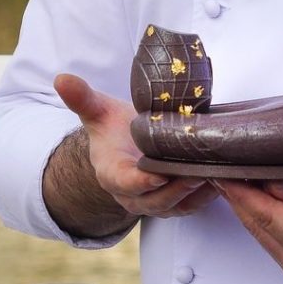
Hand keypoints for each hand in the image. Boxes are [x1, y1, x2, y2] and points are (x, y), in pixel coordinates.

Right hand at [53, 73, 218, 220]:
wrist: (121, 148)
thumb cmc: (111, 129)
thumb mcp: (96, 112)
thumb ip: (81, 98)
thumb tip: (61, 78)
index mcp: (112, 173)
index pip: (126, 182)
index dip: (142, 180)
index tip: (159, 172)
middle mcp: (132, 194)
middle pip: (156, 198)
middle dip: (177, 187)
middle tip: (197, 170)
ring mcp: (154, 201)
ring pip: (177, 205)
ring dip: (196, 192)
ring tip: (214, 173)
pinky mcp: (173, 201)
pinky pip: (191, 205)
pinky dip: (206, 195)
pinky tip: (221, 176)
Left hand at [215, 173, 282, 283]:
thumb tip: (270, 181)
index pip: (267, 217)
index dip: (242, 194)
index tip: (224, 174)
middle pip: (258, 228)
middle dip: (238, 198)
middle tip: (220, 168)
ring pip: (261, 235)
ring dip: (246, 207)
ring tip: (232, 178)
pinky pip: (271, 240)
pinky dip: (260, 218)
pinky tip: (252, 197)